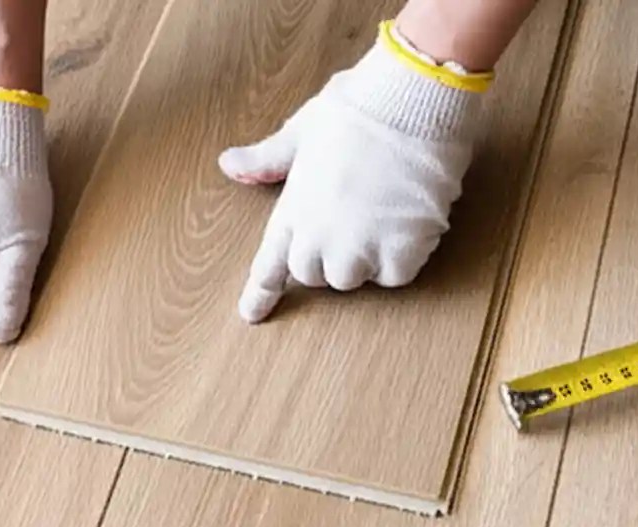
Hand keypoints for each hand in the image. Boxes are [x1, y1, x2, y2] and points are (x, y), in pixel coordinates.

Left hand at [218, 20, 491, 322]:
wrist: (409, 100)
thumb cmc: (357, 108)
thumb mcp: (303, 131)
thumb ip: (268, 159)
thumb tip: (228, 165)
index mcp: (293, 209)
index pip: (270, 263)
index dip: (261, 292)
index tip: (251, 314)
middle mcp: (320, 237)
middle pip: (316, 276)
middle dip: (330, 256)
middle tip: (352, 218)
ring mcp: (360, 246)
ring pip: (354, 279)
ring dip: (367, 259)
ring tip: (382, 214)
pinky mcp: (401, 250)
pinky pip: (396, 276)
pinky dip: (403, 257)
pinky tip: (408, 221)